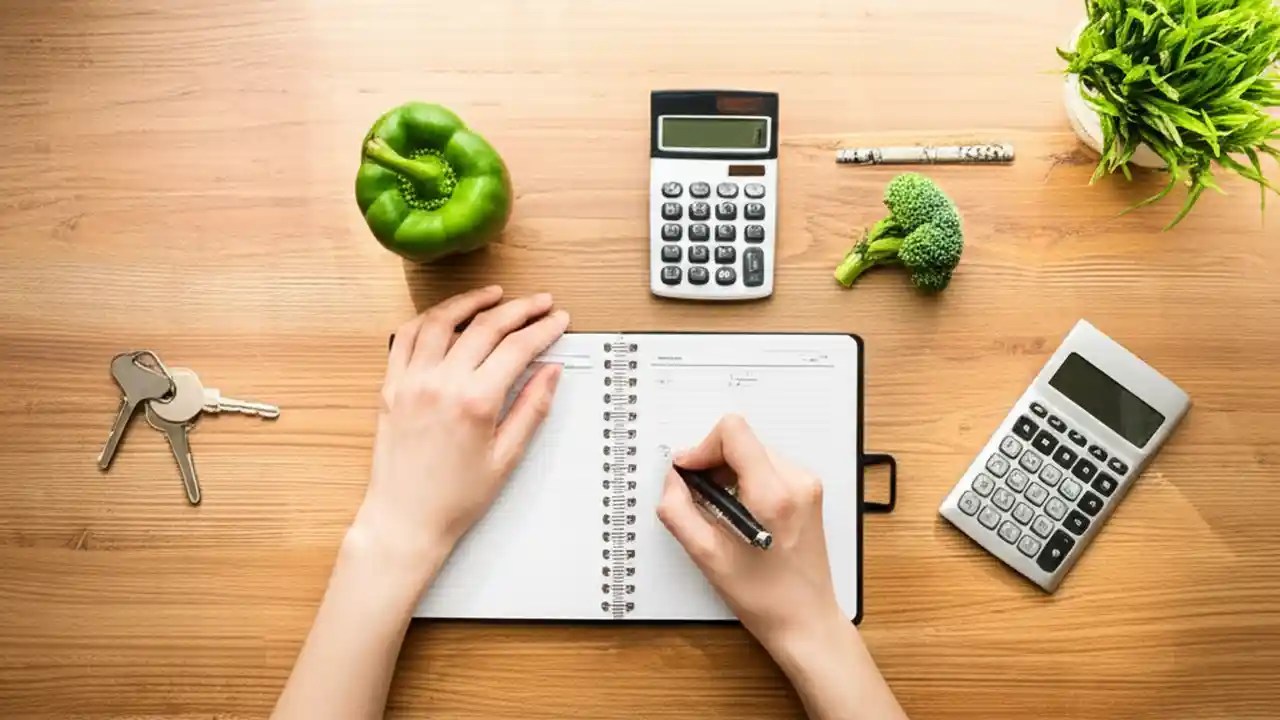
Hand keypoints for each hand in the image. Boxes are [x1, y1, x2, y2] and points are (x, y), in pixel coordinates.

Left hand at [350, 286, 568, 580]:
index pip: (517, 348)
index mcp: (474, 403)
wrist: (405, 520)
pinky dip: (428, 319)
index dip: (543, 329)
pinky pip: (406, 337)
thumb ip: (531, 409)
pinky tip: (446, 316)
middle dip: (519, 309)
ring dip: (471, 302)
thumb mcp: (506, 458)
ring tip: (493, 296)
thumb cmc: (453, 499)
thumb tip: (550, 373)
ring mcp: (411, 382)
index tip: (556, 321)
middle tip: (538, 303)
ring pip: (442, 321)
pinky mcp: (390, 386)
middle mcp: (440, 384)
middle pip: (486, 326)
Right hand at [657, 414, 844, 652]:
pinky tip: (741, 514)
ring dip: (728, 474)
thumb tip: (673, 478)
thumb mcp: (706, 556)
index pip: (733, 432)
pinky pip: (767, 467)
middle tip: (702, 502)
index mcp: (773, 494)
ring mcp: (806, 484)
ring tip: (723, 513)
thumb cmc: (762, 596)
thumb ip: (678, 510)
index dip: (701, 448)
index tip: (688, 475)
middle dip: (713, 465)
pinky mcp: (808, 491)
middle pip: (741, 441)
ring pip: (752, 453)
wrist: (805, 619)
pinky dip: (746, 482)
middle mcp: (796, 481)